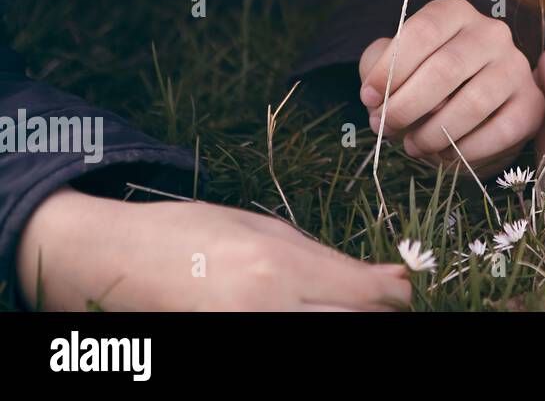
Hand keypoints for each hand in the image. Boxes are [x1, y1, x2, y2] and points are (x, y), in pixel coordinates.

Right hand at [17, 188, 411, 310]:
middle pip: (353, 327)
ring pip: (328, 341)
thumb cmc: (187, 233)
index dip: (396, 295)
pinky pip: (287, 349)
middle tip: (376, 303)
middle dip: (374, 314)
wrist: (109, 261)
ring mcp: (243, 338)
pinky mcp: (228, 351)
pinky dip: (309, 333)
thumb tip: (388, 282)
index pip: (367, 297)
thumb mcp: (263, 228)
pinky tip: (308, 316)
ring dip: (344, 324)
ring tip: (339, 307)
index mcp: (277, 268)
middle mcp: (265, 312)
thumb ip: (326, 259)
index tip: (401, 289)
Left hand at [358, 0, 544, 170]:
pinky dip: (465, 151)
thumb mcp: (396, 63)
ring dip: (433, 133)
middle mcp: (492, 33)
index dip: (390, 67)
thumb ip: (379, 67)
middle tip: (385, 127)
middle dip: (406, 105)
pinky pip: (501, 131)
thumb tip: (379, 99)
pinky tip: (444, 155)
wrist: (478, 105)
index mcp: (456, 14)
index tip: (368, 97)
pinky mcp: (532, 103)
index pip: (423, 30)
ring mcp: (517, 67)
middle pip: (446, 68)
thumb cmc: (426, 80)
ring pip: (474, 103)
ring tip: (412, 145)